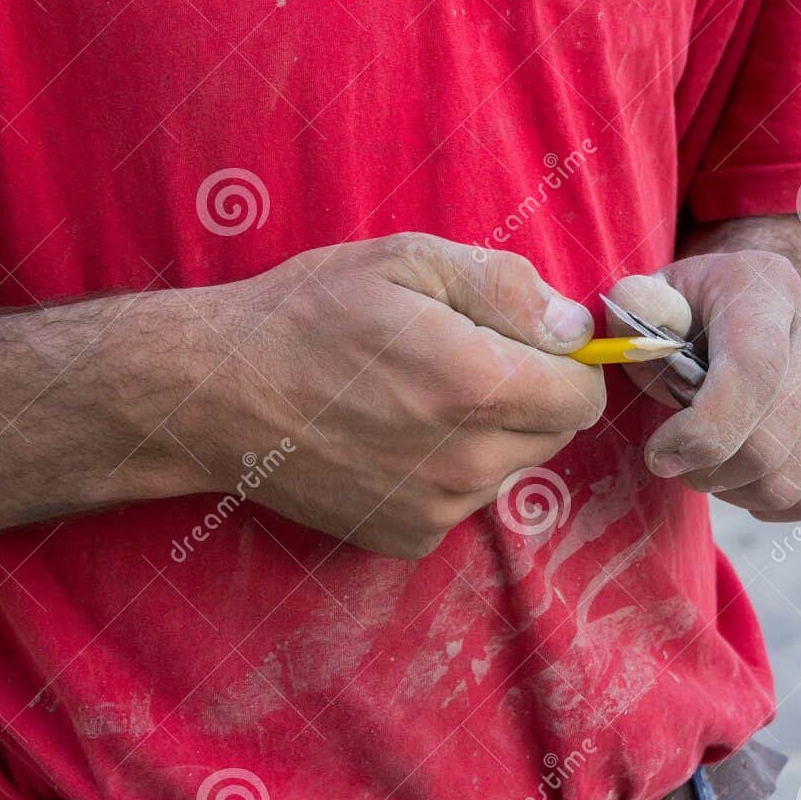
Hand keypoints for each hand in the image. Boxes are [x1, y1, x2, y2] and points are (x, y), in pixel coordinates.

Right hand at [192, 233, 605, 557]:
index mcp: (479, 387)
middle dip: (529, 397)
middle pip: (555, 434)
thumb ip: (508, 289)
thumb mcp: (410, 262)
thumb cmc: (310, 314)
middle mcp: (468, 461)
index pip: (585, 395)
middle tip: (461, 362)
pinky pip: (464, 500)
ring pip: (511, 467)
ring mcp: (438, 508)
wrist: (215, 395)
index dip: (566, 364)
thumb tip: (577, 328)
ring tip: (416, 398)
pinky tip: (392, 437)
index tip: (529, 345)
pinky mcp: (408, 537)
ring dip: (488, 435)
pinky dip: (446, 471)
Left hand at [612, 251, 800, 521]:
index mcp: (767, 285)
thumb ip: (637, 307)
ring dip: (739, 492)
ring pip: (795, 482)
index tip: (659, 455)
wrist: (773, 313)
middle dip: (709, 471)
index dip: (702, 434)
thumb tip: (638, 309)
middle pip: (770, 443)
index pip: (752, 374)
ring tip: (716, 467)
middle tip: (681, 463)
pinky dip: (777, 505)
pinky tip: (753, 477)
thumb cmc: (697, 318)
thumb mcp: (657, 301)